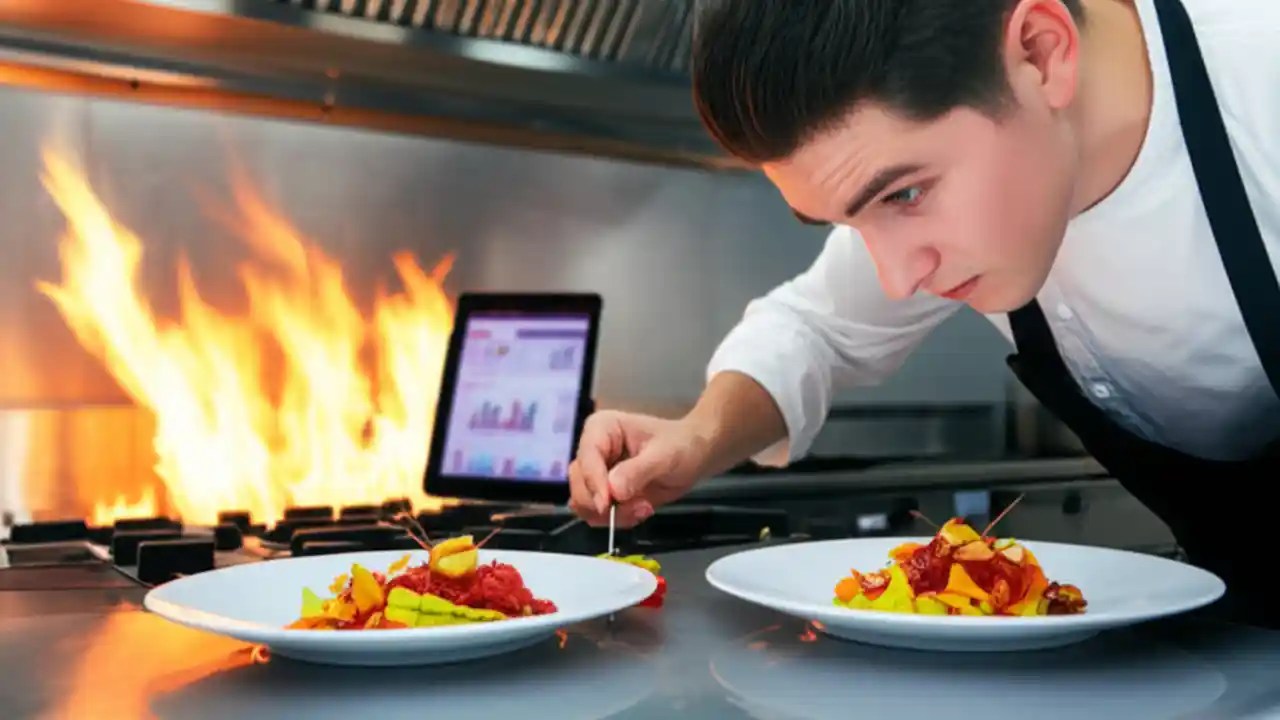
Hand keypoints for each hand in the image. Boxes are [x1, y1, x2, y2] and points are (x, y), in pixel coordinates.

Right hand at [568, 410, 710, 527]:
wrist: (695, 455)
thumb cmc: (681, 445)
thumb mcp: (664, 456)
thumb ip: (637, 471)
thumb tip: (612, 491)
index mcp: (601, 429)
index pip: (586, 459)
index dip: (593, 483)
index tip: (606, 505)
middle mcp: (592, 451)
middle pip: (578, 485)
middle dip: (605, 504)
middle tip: (638, 507)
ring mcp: (597, 475)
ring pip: (585, 505)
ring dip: (613, 514)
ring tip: (644, 508)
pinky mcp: (605, 495)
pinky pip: (599, 515)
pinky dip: (618, 520)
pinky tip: (642, 510)